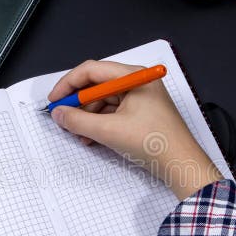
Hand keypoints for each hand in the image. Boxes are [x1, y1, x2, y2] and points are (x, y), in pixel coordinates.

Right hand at [48, 60, 223, 198]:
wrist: (181, 164)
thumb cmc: (156, 142)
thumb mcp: (109, 131)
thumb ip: (79, 121)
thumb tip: (59, 114)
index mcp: (134, 76)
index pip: (92, 70)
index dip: (69, 84)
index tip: (55, 100)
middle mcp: (138, 83)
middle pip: (97, 85)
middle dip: (78, 103)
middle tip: (62, 117)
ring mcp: (140, 98)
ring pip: (103, 101)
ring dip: (87, 117)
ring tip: (78, 134)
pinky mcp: (141, 114)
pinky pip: (113, 113)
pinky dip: (99, 124)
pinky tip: (91, 138)